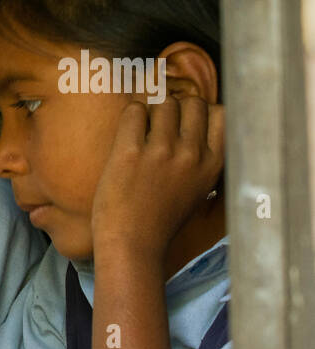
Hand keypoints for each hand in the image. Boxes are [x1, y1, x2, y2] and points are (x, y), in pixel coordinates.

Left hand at [91, 97, 224, 261]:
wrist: (132, 245)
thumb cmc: (160, 220)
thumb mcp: (198, 189)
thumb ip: (202, 159)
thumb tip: (197, 124)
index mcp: (213, 164)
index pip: (222, 114)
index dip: (202, 114)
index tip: (186, 126)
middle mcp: (192, 155)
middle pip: (192, 103)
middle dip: (176, 110)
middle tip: (159, 130)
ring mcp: (162, 152)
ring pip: (163, 104)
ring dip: (151, 114)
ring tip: (142, 136)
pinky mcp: (130, 153)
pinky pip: (134, 111)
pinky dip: (130, 116)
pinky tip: (127, 136)